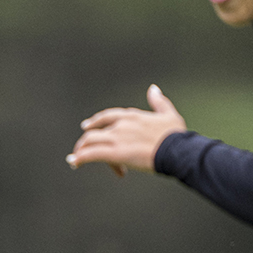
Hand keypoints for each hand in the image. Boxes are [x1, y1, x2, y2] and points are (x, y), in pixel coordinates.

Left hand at [68, 84, 186, 176]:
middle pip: (97, 131)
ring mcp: (117, 137)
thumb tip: (153, 89)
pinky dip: (80, 158)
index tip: (87, 126)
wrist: (177, 150)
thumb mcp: (169, 115)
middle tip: (82, 151)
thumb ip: (159, 102)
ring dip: (81, 151)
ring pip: (90, 141)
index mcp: (132, 116)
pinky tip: (75, 163)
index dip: (96, 121)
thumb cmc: (176, 136)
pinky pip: (91, 154)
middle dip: (88, 141)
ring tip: (76, 160)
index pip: (108, 116)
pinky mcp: (115, 152)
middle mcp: (121, 124)